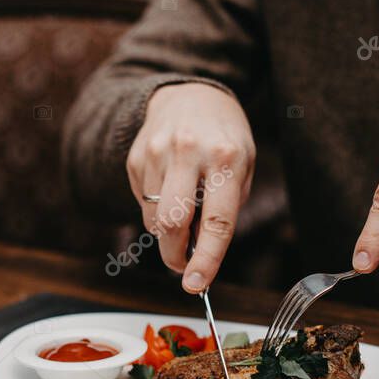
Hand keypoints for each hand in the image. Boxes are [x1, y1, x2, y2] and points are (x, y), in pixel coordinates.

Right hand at [127, 83, 254, 291]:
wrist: (188, 94)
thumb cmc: (223, 138)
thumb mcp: (243, 165)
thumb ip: (226, 208)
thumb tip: (199, 252)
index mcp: (226, 157)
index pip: (217, 220)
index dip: (207, 258)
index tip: (196, 284)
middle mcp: (188, 152)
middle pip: (173, 222)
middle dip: (175, 255)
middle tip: (182, 266)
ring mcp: (157, 153)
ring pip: (154, 218)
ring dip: (166, 233)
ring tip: (182, 215)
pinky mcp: (136, 157)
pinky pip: (142, 203)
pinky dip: (155, 211)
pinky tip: (168, 191)